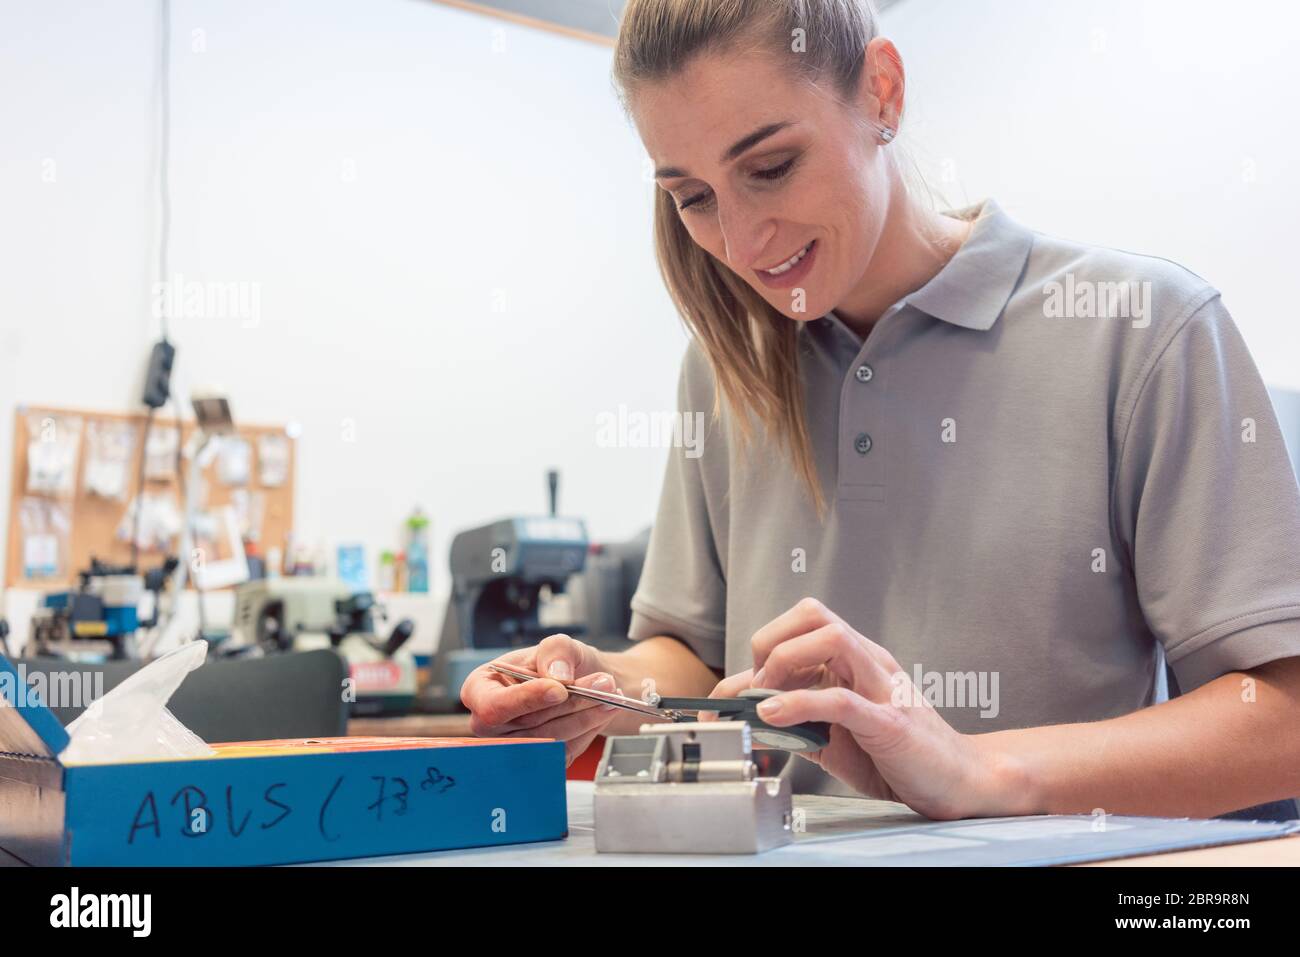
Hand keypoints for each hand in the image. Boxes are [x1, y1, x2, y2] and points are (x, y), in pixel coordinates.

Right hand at [461, 634, 622, 765]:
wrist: (582, 683)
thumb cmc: (560, 664)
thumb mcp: (558, 645)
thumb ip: (556, 652)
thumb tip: (558, 675)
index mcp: (480, 688)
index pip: (493, 705)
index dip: (526, 699)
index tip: (560, 689)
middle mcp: (489, 723)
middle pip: (528, 724)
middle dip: (571, 703)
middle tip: (603, 684)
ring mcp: (512, 746)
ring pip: (549, 741)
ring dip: (585, 717)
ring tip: (608, 694)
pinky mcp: (537, 760)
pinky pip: (562, 754)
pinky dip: (587, 732)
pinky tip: (600, 712)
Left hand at [711, 598, 1007, 819]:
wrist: (959, 780)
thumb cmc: (896, 755)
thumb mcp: (830, 735)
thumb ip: (792, 722)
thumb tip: (743, 719)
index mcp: (853, 659)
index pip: (798, 626)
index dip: (755, 653)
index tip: (729, 696)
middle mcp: (868, 661)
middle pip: (812, 614)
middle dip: (769, 645)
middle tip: (755, 691)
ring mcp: (882, 687)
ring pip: (830, 638)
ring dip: (784, 665)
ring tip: (766, 703)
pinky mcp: (891, 721)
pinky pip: (842, 697)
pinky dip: (800, 703)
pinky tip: (774, 716)